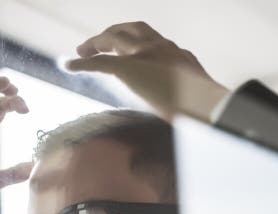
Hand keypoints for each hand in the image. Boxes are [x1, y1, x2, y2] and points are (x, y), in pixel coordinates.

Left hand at [65, 22, 229, 121]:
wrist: (208, 107)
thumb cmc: (207, 110)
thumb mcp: (197, 99)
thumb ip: (186, 100)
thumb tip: (184, 121)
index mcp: (178, 54)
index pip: (152, 39)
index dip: (135, 40)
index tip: (127, 49)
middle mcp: (161, 46)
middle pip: (131, 28)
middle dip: (113, 33)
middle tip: (97, 45)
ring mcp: (145, 53)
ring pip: (113, 37)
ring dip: (96, 42)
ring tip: (82, 52)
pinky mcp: (131, 67)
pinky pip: (101, 62)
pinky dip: (82, 63)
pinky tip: (69, 64)